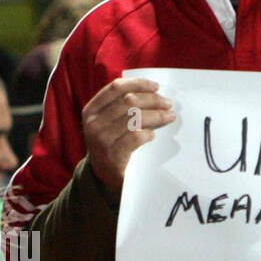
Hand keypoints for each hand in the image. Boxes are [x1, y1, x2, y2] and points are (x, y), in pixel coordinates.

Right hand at [82, 77, 174, 194]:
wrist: (103, 176)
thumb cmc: (111, 143)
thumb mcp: (109, 122)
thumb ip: (122, 106)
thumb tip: (154, 93)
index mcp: (91, 110)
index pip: (116, 88)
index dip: (138, 84)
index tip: (156, 87)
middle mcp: (93, 123)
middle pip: (129, 101)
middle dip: (152, 100)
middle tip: (168, 104)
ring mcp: (101, 139)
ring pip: (135, 118)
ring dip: (157, 115)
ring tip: (169, 116)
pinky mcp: (112, 155)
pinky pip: (136, 137)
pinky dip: (148, 133)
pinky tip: (152, 135)